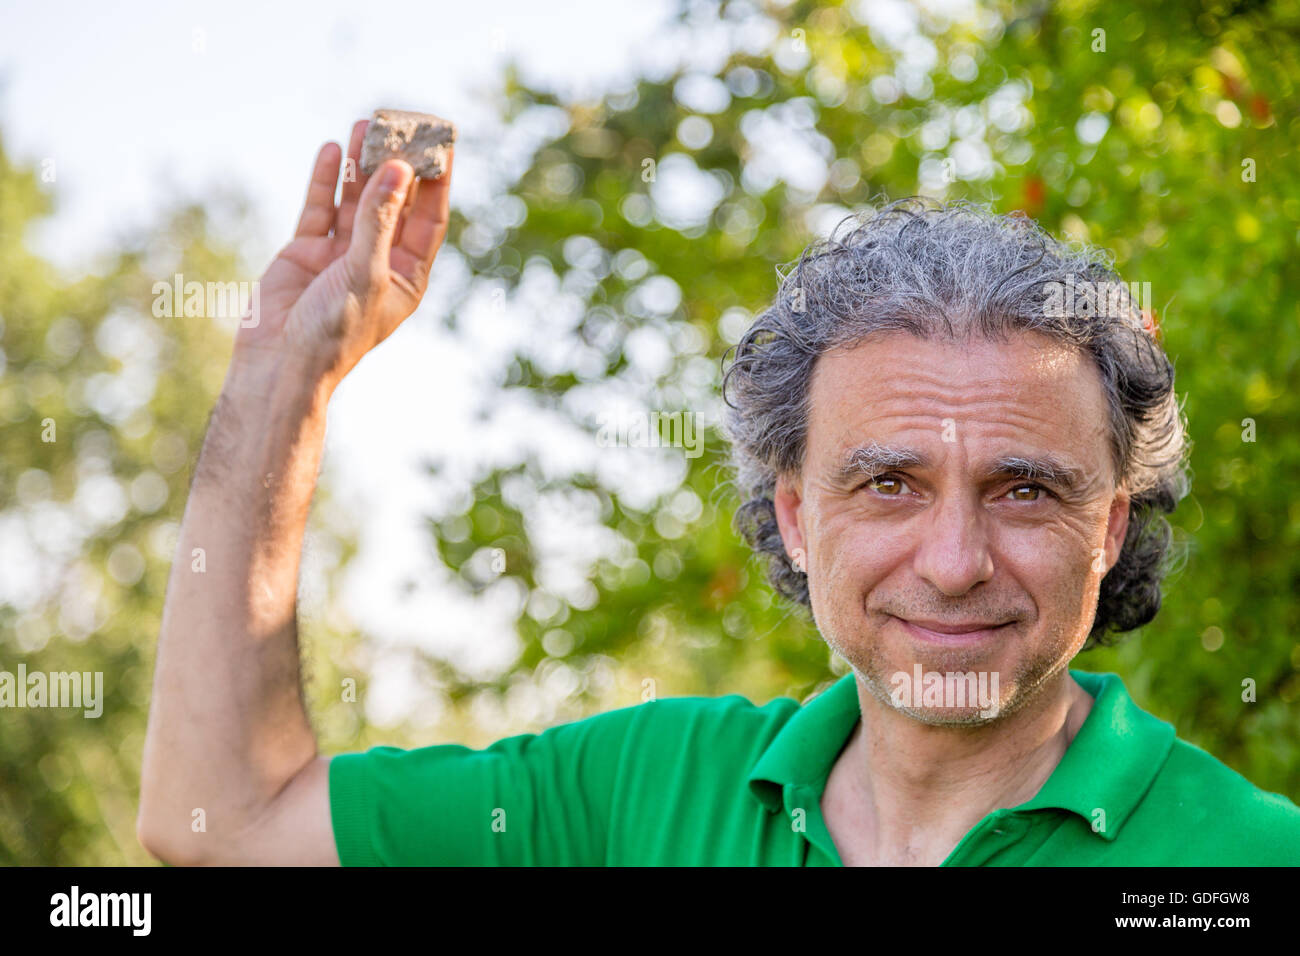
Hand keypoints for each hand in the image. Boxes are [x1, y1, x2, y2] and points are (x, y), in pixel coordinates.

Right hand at [231, 119, 453, 390]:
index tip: (441, 143)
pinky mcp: (306, 250)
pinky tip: (333, 150)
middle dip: (395, 164)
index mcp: (406, 277)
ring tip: (364, 124)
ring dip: (360, 164)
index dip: (436, 182)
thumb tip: (399, 171)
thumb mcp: (366, 274)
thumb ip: (379, 221)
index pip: (428, 219)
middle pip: (392, 202)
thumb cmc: (334, 331)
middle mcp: (377, 262)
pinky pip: (319, 208)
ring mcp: (340, 255)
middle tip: (398, 123)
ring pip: (355, 200)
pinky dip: (325, 180)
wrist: (279, 362)